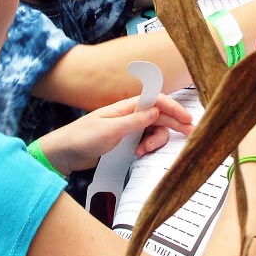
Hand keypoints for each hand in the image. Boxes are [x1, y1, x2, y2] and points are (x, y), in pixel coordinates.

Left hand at [37, 94, 193, 173]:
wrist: (65, 153)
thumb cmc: (82, 137)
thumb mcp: (110, 130)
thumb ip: (134, 121)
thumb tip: (156, 110)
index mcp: (126, 107)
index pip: (156, 101)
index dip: (173, 108)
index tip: (186, 118)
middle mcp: (130, 115)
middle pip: (160, 116)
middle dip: (175, 123)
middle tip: (190, 133)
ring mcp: (128, 128)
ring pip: (154, 131)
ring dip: (156, 141)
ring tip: (144, 151)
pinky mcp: (126, 141)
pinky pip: (145, 141)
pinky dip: (148, 147)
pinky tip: (139, 154)